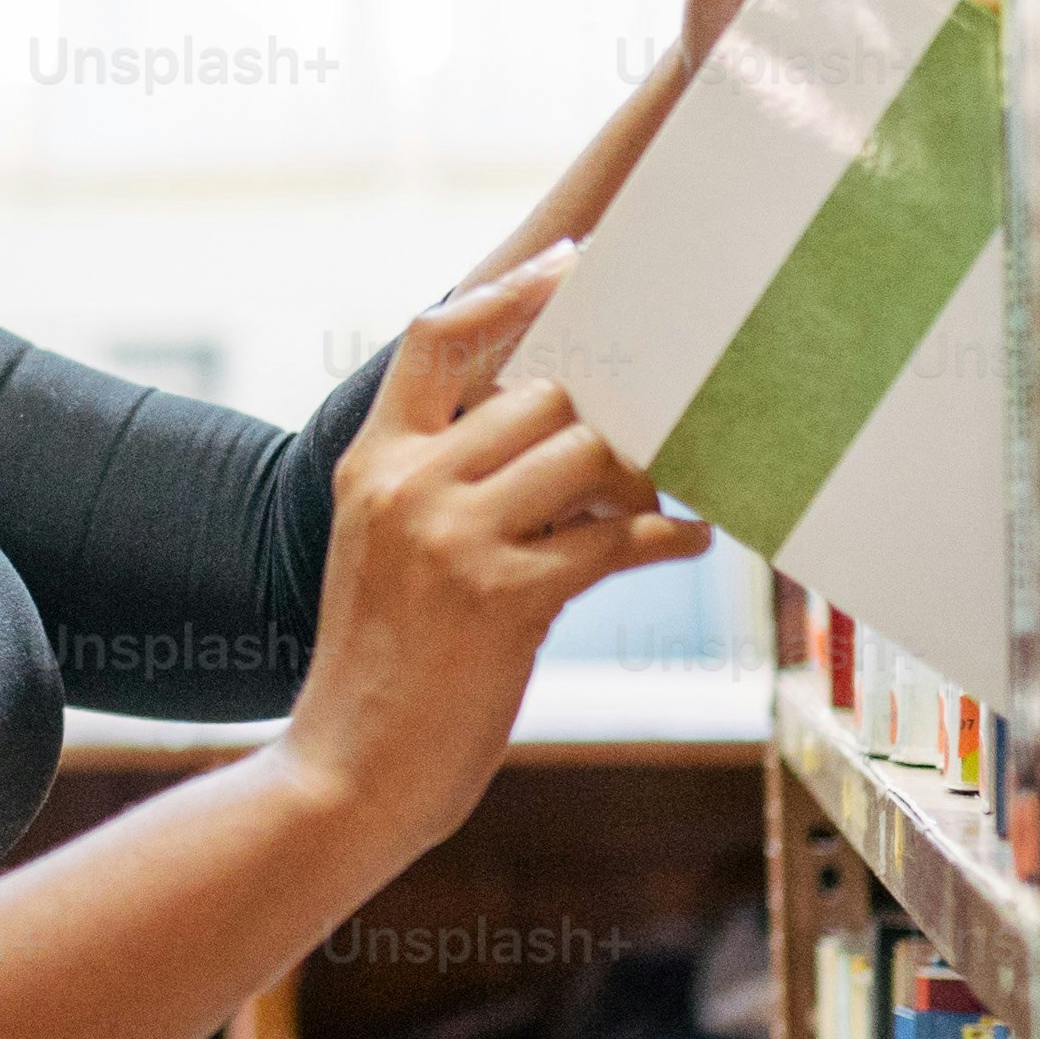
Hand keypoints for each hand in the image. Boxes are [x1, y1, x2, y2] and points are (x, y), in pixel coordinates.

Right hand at [286, 250, 711, 871]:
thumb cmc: (380, 673)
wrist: (347, 774)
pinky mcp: (505, 599)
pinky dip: (670, 538)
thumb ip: (442, 487)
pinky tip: (692, 543)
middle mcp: (407, 486)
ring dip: (646, 476)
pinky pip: (617, 540)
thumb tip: (557, 439)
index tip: (570, 264)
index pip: (434, 339)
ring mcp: (453, 539)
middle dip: (611, 412)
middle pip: (541, 395)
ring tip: (669, 500)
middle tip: (660, 435)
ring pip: (588, 454)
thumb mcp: (384, 555)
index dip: (508, 294)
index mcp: (372, 466)